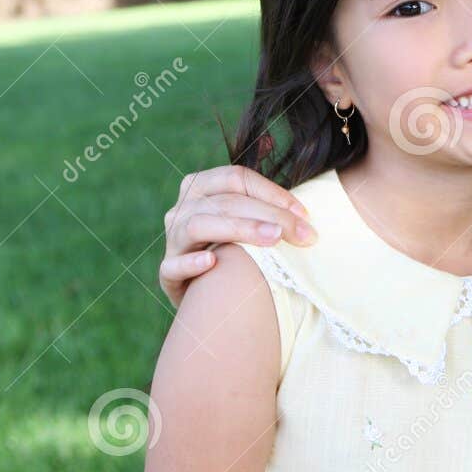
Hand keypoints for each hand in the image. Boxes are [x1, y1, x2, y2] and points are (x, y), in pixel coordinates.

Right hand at [159, 165, 316, 305]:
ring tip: (273, 238)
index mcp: (201, 187)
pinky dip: (191, 262)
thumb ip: (265, 205)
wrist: (210, 294)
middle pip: (225, 202)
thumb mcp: (247, 219)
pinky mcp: (167, 274)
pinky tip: (212, 262)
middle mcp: (182, 209)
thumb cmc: (235, 248)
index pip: (236, 178)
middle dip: (268, 214)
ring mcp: (172, 240)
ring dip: (239, 229)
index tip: (304, 214)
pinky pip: (172, 265)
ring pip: (199, 225)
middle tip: (301, 233)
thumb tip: (293, 192)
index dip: (272, 192)